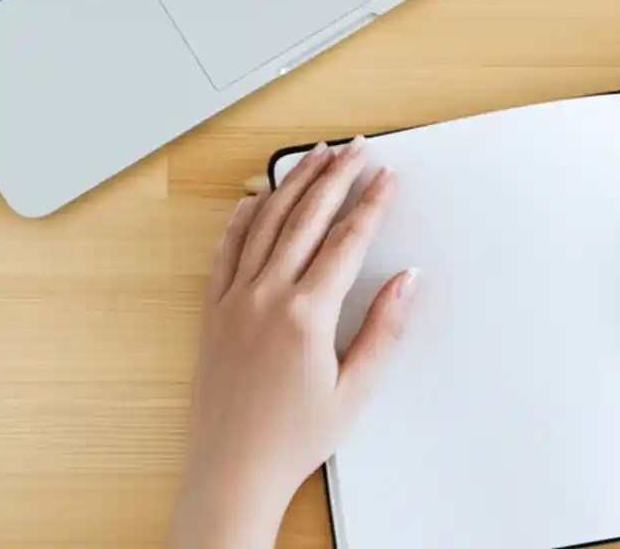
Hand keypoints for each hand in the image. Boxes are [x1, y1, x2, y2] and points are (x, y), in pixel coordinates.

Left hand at [169, 138, 416, 548]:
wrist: (233, 470)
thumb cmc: (295, 438)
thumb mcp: (356, 388)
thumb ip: (384, 328)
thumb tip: (406, 279)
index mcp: (306, 314)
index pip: (346, 240)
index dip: (371, 203)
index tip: (385, 176)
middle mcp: (265, 297)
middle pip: (305, 218)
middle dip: (335, 176)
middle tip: (356, 148)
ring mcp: (234, 300)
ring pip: (265, 223)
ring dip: (292, 184)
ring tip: (315, 156)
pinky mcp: (213, 311)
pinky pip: (227, 250)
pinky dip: (243, 217)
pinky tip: (256, 197)